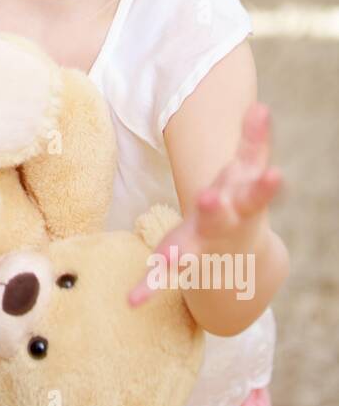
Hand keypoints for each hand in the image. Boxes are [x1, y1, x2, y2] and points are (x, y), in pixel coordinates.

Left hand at [129, 101, 282, 306]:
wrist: (239, 253)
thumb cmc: (240, 200)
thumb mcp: (249, 171)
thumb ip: (255, 140)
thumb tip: (260, 105)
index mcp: (242, 203)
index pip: (256, 191)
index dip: (265, 185)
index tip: (275, 175)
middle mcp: (223, 226)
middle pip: (222, 217)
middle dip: (215, 208)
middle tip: (208, 198)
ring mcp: (202, 246)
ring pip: (191, 249)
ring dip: (178, 253)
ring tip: (165, 259)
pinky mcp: (182, 259)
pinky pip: (162, 276)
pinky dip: (148, 285)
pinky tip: (131, 300)